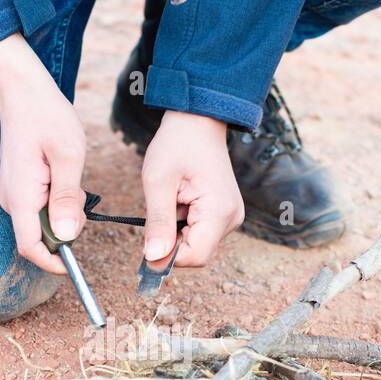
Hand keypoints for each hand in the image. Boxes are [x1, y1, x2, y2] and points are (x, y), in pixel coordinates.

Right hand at [0, 34, 85, 274]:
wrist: (22, 92)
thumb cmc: (46, 117)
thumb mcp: (68, 155)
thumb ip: (68, 197)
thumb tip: (67, 235)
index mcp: (22, 197)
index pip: (30, 247)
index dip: (52, 263)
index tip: (75, 265)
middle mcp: (12, 201)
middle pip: (39, 238)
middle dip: (65, 230)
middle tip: (80, 194)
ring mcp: (14, 195)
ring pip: (42, 224)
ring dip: (63, 213)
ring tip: (71, 178)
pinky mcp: (20, 188)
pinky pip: (40, 209)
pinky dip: (58, 202)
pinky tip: (63, 175)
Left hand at [140, 111, 243, 269]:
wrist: (197, 121)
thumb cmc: (177, 144)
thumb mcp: (158, 182)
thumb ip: (157, 223)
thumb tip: (153, 258)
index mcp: (219, 211)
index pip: (195, 256)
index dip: (168, 257)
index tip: (148, 241)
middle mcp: (231, 218)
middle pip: (196, 253)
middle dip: (172, 241)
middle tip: (160, 210)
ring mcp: (231, 217)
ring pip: (197, 244)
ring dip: (176, 231)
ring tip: (172, 200)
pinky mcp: (225, 214)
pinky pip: (201, 233)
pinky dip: (184, 224)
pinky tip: (180, 201)